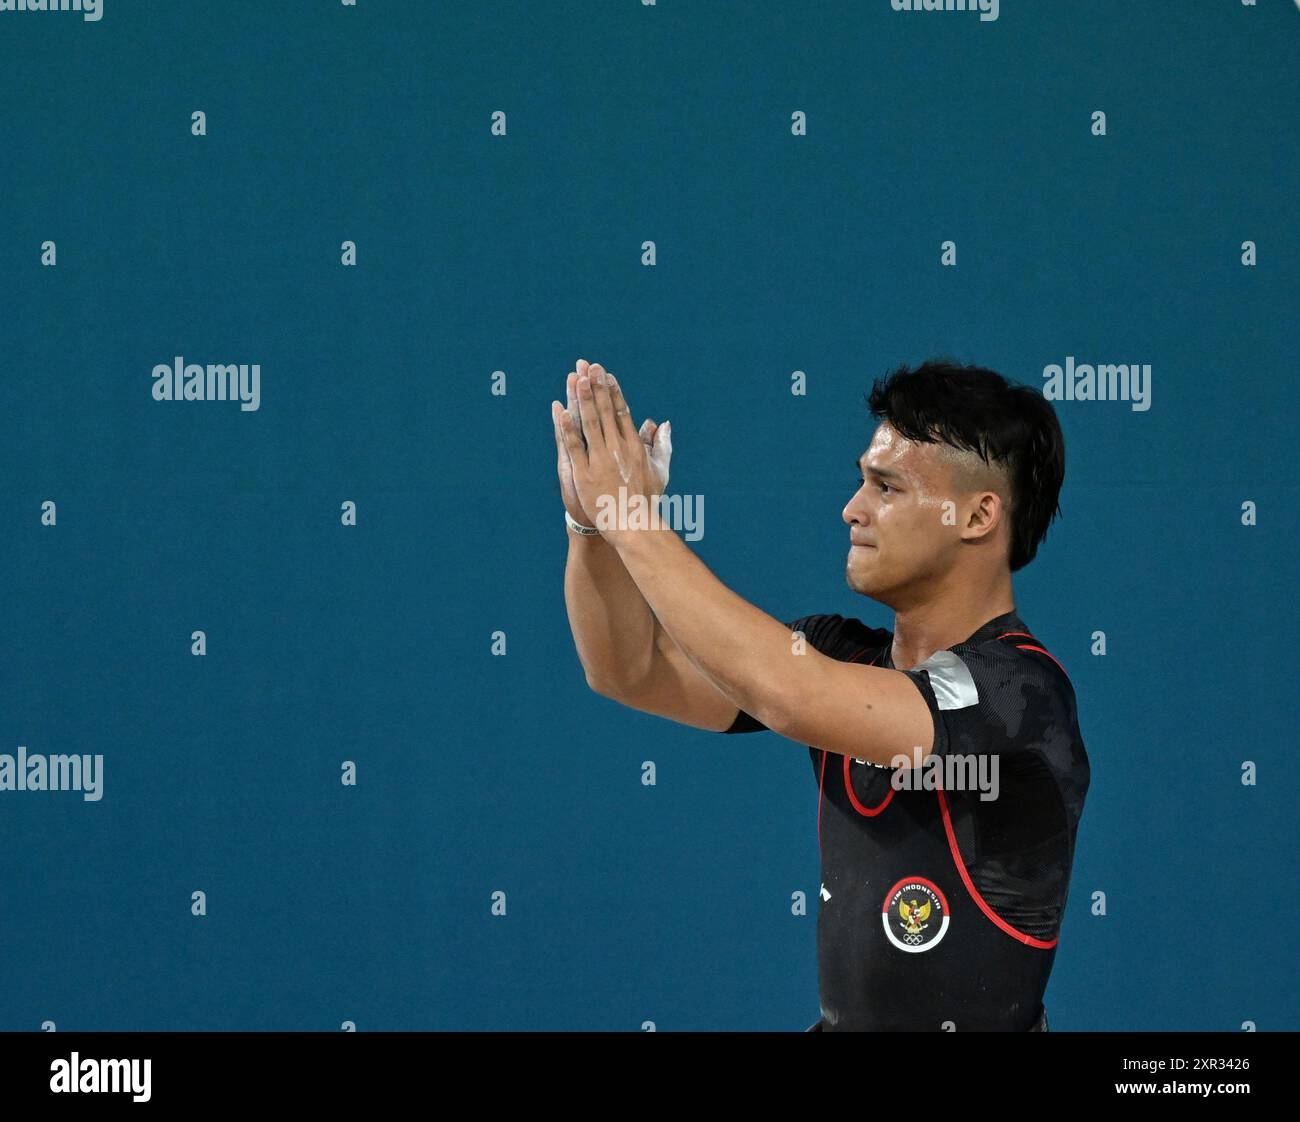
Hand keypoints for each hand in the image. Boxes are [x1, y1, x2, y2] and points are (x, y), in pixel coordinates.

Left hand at [552, 362, 670, 543]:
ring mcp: (600, 460)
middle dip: (597, 386)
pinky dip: (567, 427)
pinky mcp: (584, 473)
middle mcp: (618, 449)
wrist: (634, 524)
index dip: (613, 391)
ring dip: (582, 398)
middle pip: (605, 411)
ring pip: (589, 423)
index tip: (607, 374)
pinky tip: (560, 410)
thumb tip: (663, 423)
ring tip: (576, 378)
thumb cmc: (647, 500)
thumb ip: (661, 444)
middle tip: (589, 365)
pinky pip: (573, 445)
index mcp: (634, 446)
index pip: (622, 412)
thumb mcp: (659, 469)